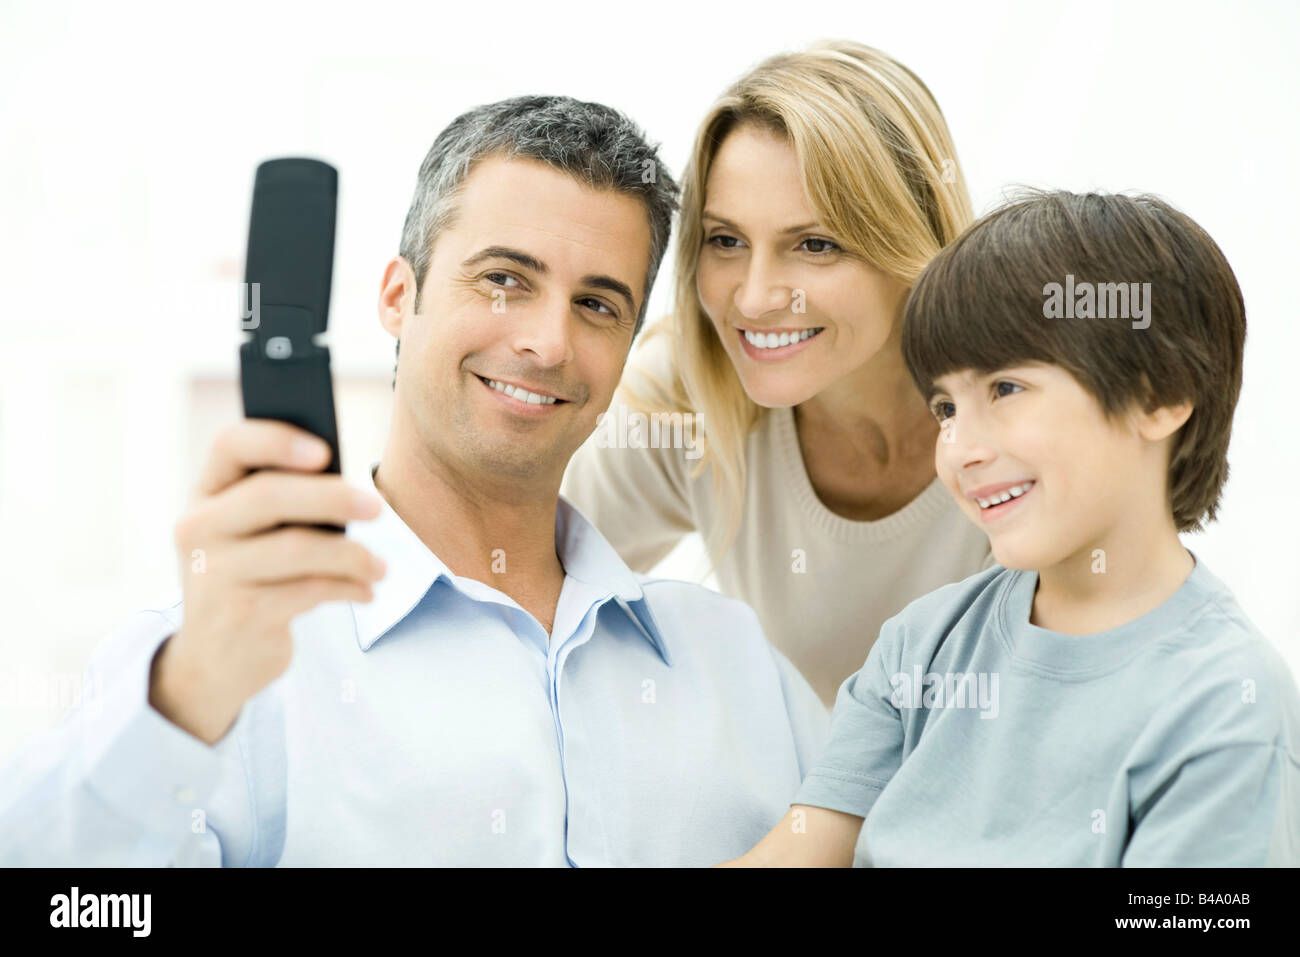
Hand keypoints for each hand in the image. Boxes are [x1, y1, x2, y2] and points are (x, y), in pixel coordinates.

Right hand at [149, 420, 385, 743]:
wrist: (214, 659)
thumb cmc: (254, 578)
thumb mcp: (255, 535)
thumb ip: (287, 502)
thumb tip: (351, 488)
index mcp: (206, 494)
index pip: (230, 446)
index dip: (278, 441)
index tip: (325, 452)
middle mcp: (198, 528)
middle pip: (268, 495)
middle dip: (333, 497)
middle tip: (378, 509)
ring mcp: (212, 573)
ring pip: (296, 548)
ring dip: (353, 555)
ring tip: (382, 567)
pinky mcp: (239, 615)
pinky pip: (308, 590)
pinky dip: (347, 587)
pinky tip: (365, 591)